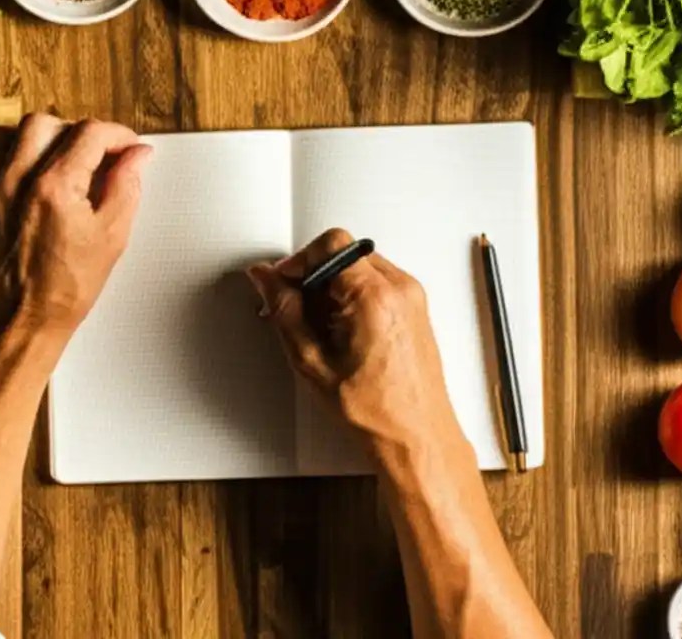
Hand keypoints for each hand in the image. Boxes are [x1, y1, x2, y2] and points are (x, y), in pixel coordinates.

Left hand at [0, 113, 151, 335]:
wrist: (20, 320)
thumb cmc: (62, 291)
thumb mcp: (111, 238)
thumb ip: (126, 187)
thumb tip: (136, 156)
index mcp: (55, 186)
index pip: (90, 133)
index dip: (118, 135)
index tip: (129, 148)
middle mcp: (20, 179)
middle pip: (52, 122)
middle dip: (83, 131)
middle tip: (103, 153)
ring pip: (20, 130)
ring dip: (50, 134)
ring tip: (70, 157)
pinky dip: (20, 148)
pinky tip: (40, 169)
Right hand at [246, 228, 463, 452]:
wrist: (415, 436)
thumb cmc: (375, 411)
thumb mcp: (311, 361)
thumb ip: (284, 311)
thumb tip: (266, 280)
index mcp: (375, 297)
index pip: (330, 245)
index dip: (298, 261)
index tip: (282, 284)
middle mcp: (399, 289)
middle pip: (343, 252)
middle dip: (312, 275)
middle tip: (296, 310)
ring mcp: (411, 297)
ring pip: (358, 265)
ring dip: (331, 286)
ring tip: (320, 327)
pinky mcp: (414, 307)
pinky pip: (376, 281)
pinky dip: (352, 295)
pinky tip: (340, 331)